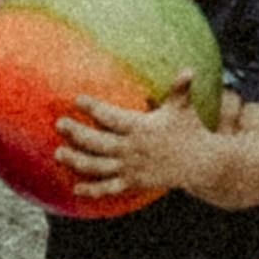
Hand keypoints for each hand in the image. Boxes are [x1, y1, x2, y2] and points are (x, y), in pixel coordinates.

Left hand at [53, 81, 199, 203]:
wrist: (200, 163)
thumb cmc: (190, 130)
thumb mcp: (182, 107)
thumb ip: (180, 88)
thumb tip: (188, 68)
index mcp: (140, 127)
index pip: (110, 117)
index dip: (93, 108)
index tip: (78, 99)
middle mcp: (131, 148)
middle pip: (96, 141)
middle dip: (76, 133)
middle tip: (59, 124)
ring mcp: (130, 167)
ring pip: (97, 165)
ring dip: (76, 160)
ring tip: (59, 153)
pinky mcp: (133, 182)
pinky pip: (108, 188)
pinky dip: (91, 189)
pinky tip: (76, 188)